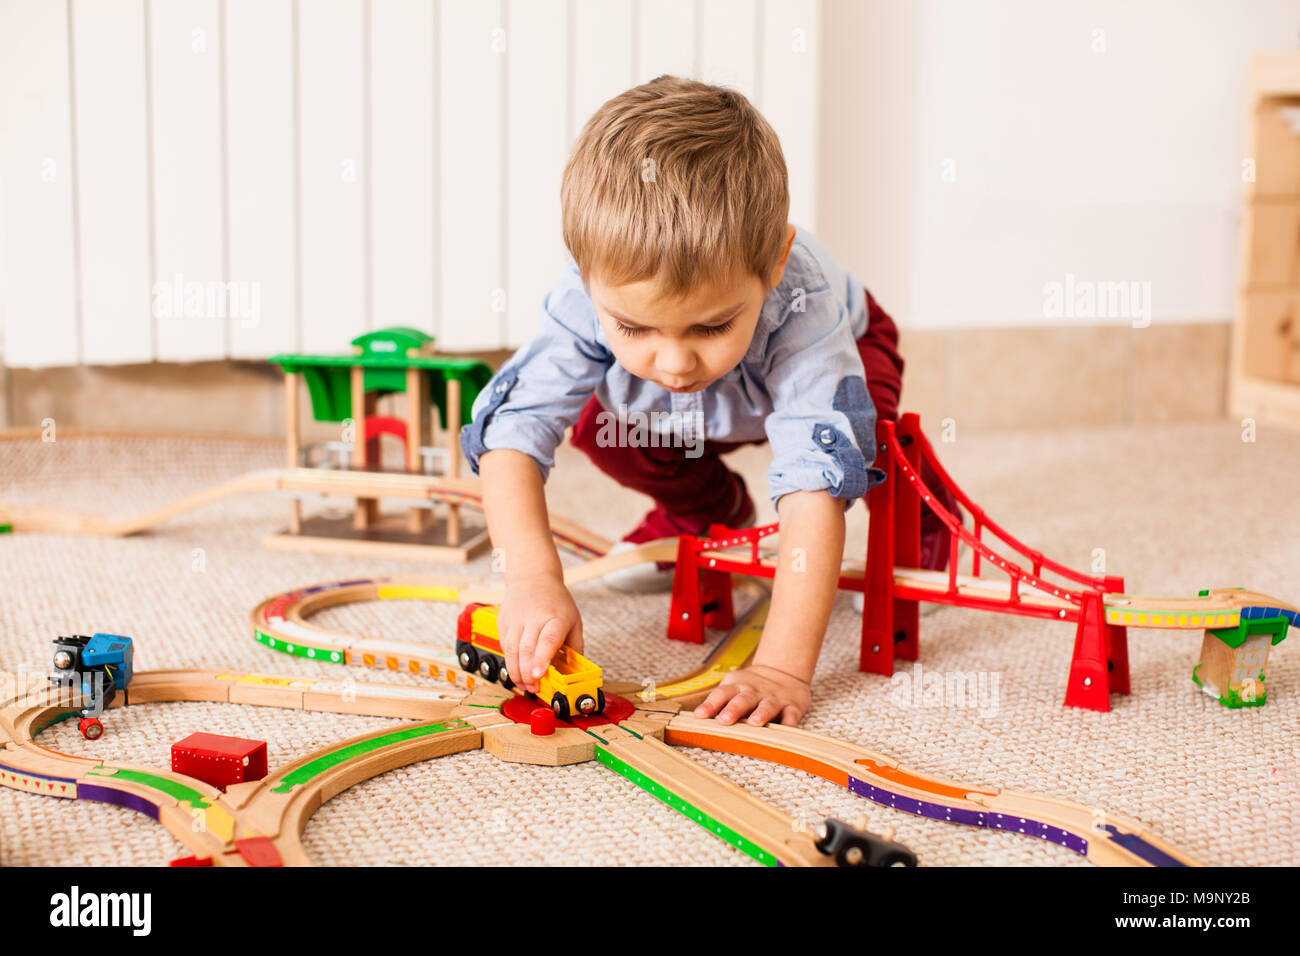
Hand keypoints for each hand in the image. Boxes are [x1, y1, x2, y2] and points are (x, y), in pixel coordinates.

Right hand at [497, 575, 582, 694]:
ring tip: (524, 685)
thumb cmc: (556, 600)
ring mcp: (516, 619)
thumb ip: (576, 646)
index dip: (542, 659)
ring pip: (511, 650)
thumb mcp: (574, 620)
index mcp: (555, 617)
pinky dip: (509, 661)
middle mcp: (534, 617)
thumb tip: (576, 670)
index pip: (548, 640)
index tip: (539, 675)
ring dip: (516, 672)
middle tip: (534, 688)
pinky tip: (517, 670)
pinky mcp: (504, 621)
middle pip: (526, 649)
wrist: (533, 577)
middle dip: (528, 674)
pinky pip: (504, 646)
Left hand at [692, 664, 810, 726]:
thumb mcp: (732, 687)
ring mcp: (774, 698)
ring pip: (767, 705)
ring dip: (761, 713)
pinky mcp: (792, 706)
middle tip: (724, 720)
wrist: (783, 671)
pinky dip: (790, 722)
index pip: (720, 694)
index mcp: (736, 687)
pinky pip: (791, 714)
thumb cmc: (751, 687)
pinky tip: (786, 730)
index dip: (709, 705)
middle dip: (733, 710)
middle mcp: (754, 692)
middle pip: (742, 699)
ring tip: (754, 723)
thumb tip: (693, 720)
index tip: (699, 715)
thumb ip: (718, 703)